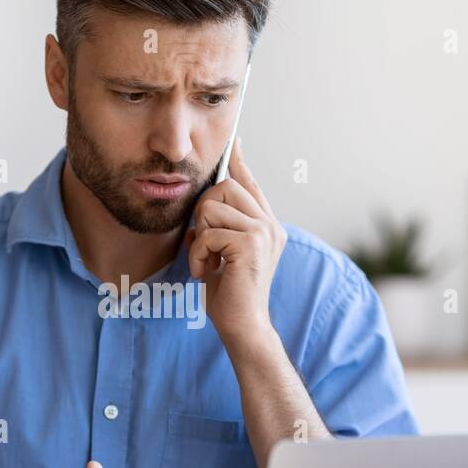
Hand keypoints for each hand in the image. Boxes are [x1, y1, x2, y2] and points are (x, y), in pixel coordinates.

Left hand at [185, 136, 285, 345]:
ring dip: (199, 236)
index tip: (234, 141)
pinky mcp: (251, 244)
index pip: (251, 184)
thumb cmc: (229, 295)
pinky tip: (204, 272)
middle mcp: (270, 225)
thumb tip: (206, 202)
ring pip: (213, 207)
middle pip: (226, 186)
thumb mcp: (222, 254)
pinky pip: (207, 232)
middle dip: (203, 213)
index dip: (239, 161)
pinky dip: (197, 254)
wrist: (243, 326)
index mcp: (267, 225)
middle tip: (204, 244)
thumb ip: (219, 228)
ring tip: (205, 261)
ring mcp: (264, 232)